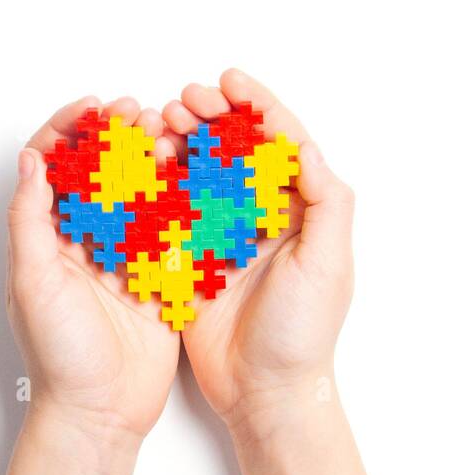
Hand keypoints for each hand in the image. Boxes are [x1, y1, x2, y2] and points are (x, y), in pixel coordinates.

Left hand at [7, 95, 179, 441]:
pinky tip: (193, 171)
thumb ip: (30, 220)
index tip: (93, 107)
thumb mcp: (33, 282)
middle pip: (99, 170)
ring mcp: (123, 254)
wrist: (101, 414)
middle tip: (138, 112)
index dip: (69, 130)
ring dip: (150, 157)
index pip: (52, 167)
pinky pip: (170, 224)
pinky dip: (180, 194)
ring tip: (168, 132)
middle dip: (117, 135)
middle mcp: (84, 239)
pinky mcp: (158, 273)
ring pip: (137, 189)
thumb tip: (32, 160)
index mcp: (46, 236)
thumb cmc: (57, 355)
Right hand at [163, 69, 354, 432]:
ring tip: (161, 121)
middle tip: (185, 99)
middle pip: (236, 147)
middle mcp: (262, 214)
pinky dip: (160, 179)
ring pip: (201, 169)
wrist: (264, 393)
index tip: (231, 81)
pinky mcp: (191, 255)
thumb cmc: (304, 334)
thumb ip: (325, 203)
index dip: (257, 106)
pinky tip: (145, 162)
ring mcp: (225, 232)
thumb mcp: (328, 265)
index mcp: (301, 209)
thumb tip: (307, 147)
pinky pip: (174, 206)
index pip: (281, 142)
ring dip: (183, 139)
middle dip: (212, 115)